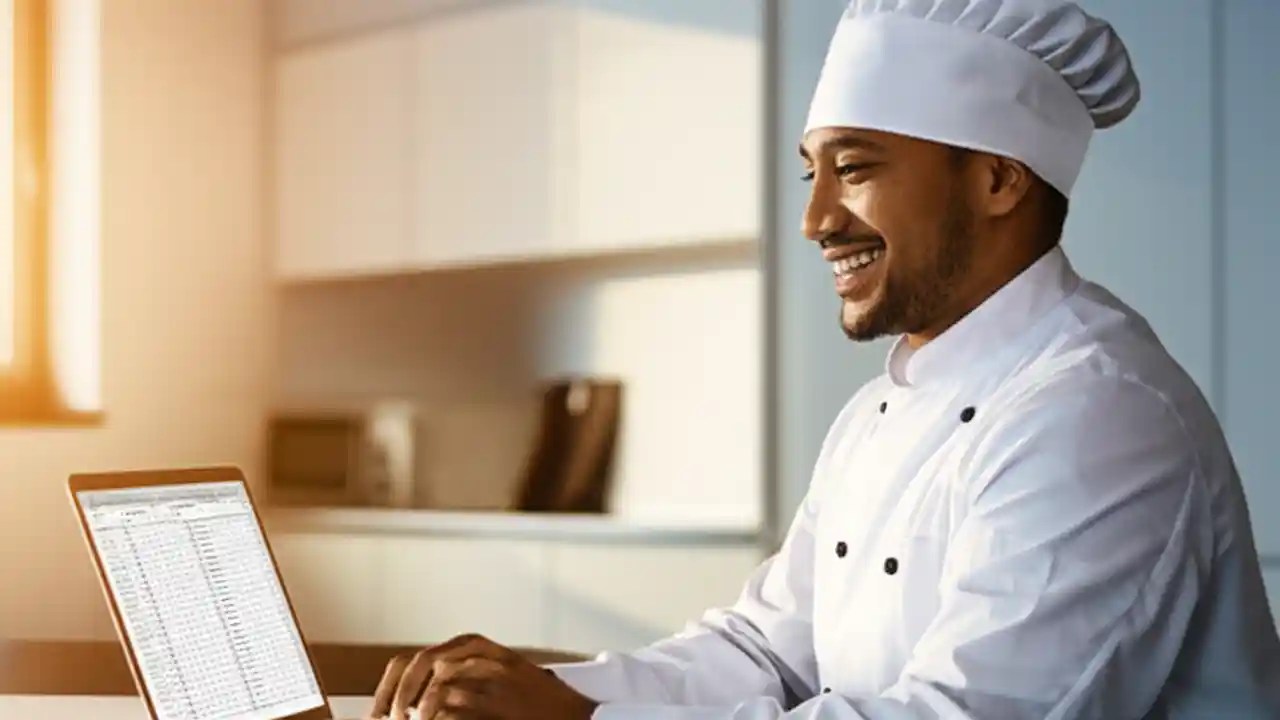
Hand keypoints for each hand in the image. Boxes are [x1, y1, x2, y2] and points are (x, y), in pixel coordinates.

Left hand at [367, 633, 599, 719]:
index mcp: (473, 646)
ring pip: (435, 686)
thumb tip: (407, 699)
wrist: (573, 714)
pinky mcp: (495, 700)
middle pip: (418, 663)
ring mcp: (490, 677)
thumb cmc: (533, 701)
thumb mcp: (494, 675)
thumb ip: (458, 674)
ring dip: (417, 710)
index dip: (388, 687)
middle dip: (395, 696)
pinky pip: (453, 708)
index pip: (411, 659)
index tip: (377, 712)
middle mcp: (480, 655)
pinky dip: (438, 718)